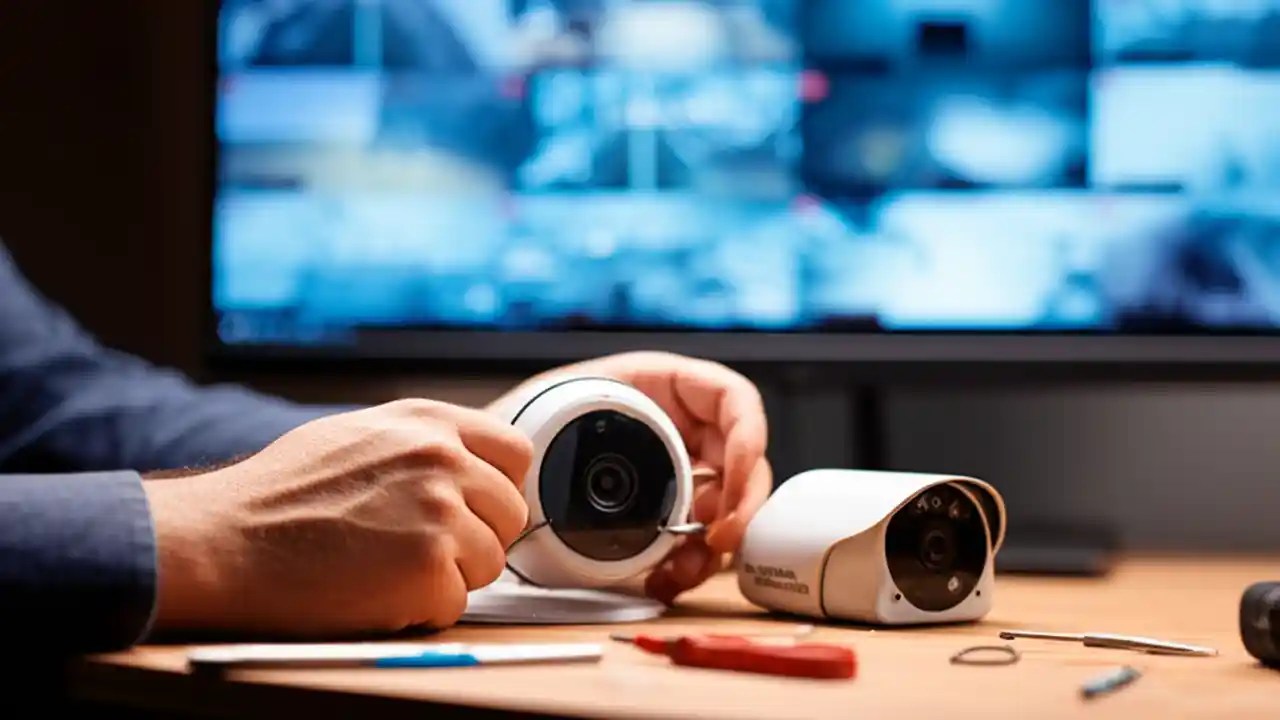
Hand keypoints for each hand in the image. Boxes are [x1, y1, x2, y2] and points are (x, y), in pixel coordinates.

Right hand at [143, 399, 532, 636]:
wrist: (224, 539)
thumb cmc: (279, 493)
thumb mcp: (358, 433)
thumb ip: (421, 442)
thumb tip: (470, 462)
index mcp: (428, 422)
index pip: (515, 453)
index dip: (498, 487)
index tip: (474, 508)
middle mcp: (443, 459)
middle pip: (510, 513)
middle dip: (476, 537)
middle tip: (418, 548)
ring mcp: (440, 514)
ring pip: (490, 562)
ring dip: (449, 576)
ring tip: (386, 567)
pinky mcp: (429, 569)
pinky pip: (456, 604)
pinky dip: (421, 610)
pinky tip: (374, 591)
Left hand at [488, 351, 771, 602]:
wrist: (501, 468)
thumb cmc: (521, 420)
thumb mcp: (541, 412)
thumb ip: (563, 426)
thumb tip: (574, 460)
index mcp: (661, 385)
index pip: (731, 400)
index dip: (748, 436)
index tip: (736, 477)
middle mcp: (680, 426)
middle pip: (742, 460)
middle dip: (739, 503)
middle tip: (719, 538)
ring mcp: (679, 470)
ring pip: (724, 506)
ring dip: (714, 544)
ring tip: (681, 572)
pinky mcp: (668, 513)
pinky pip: (697, 539)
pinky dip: (689, 564)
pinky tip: (663, 580)